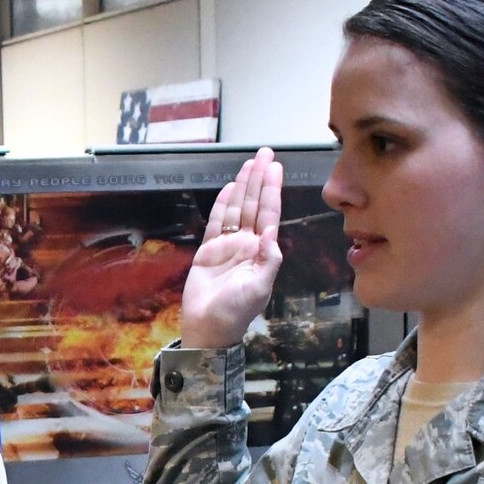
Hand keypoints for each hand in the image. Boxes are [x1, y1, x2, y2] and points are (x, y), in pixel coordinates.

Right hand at [180, 147, 284, 349]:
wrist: (209, 329)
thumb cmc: (236, 312)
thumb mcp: (259, 286)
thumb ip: (269, 258)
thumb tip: (272, 229)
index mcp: (262, 251)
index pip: (268, 214)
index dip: (272, 190)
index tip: (276, 168)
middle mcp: (246, 244)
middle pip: (254, 205)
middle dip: (259, 179)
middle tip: (264, 154)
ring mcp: (227, 246)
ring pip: (236, 209)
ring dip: (243, 186)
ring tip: (249, 164)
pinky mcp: (208, 252)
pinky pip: (216, 223)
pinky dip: (222, 205)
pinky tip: (229, 189)